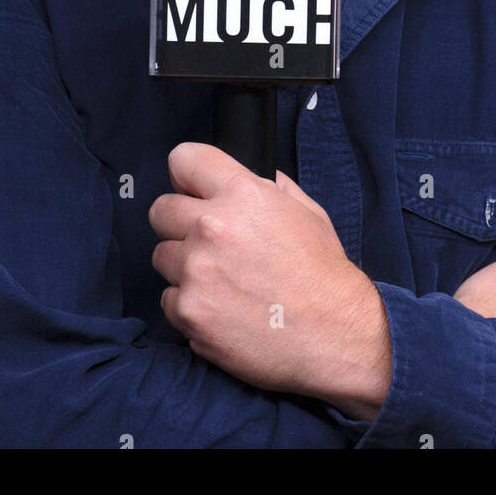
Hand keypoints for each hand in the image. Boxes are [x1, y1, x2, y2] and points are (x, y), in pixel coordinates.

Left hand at [150, 144, 391, 419]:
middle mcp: (212, 226)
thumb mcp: (307, 213)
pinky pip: (168, 298)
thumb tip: (258, 179)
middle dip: (179, 223)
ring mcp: (196, 271)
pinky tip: (219, 309)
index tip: (191, 189)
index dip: (187, 175)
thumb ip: (273, 189)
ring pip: (162, 256)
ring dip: (183, 266)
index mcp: (242, 193)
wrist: (335, 335)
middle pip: (160, 210)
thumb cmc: (323, 274)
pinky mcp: (189, 312)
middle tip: (207, 243)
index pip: (183, 160)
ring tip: (219, 281)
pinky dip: (188, 304)